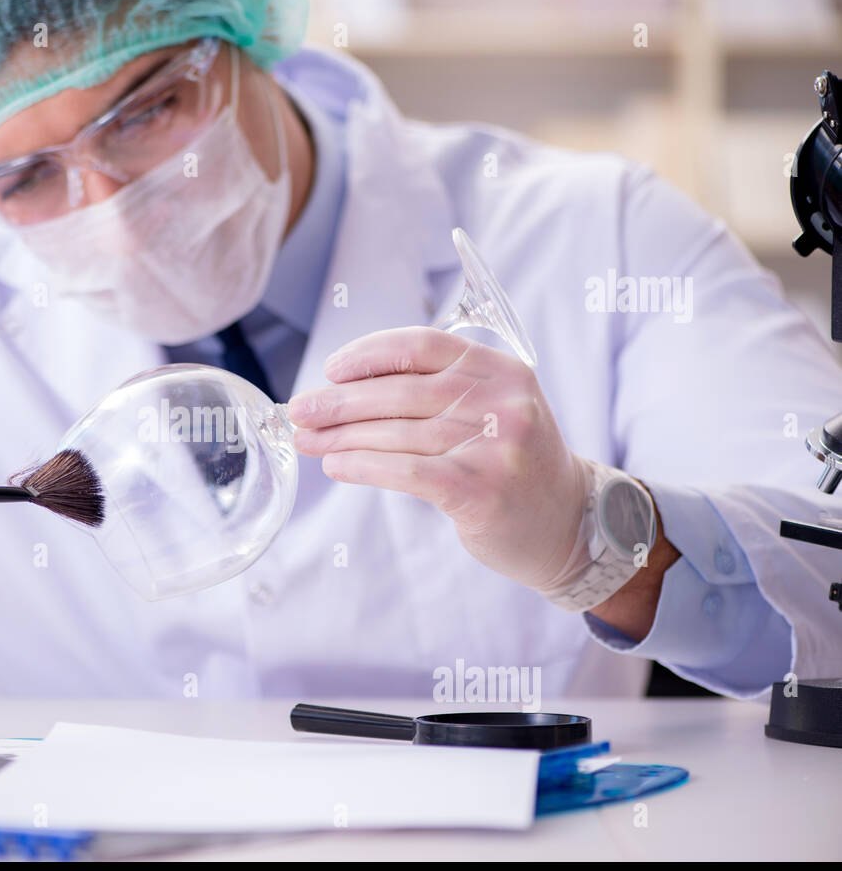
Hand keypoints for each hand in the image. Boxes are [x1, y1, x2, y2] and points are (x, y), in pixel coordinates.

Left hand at [288, 327, 589, 591]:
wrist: (569, 524)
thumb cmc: (512, 464)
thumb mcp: (492, 410)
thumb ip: (437, 392)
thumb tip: (345, 390)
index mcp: (502, 370)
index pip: (422, 346)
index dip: (370, 354)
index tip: (331, 370)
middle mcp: (504, 401)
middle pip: (401, 393)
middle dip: (340, 402)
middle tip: (300, 411)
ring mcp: (497, 446)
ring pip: (397, 434)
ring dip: (341, 438)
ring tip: (307, 441)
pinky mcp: (482, 489)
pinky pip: (407, 472)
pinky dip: (364, 467)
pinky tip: (336, 467)